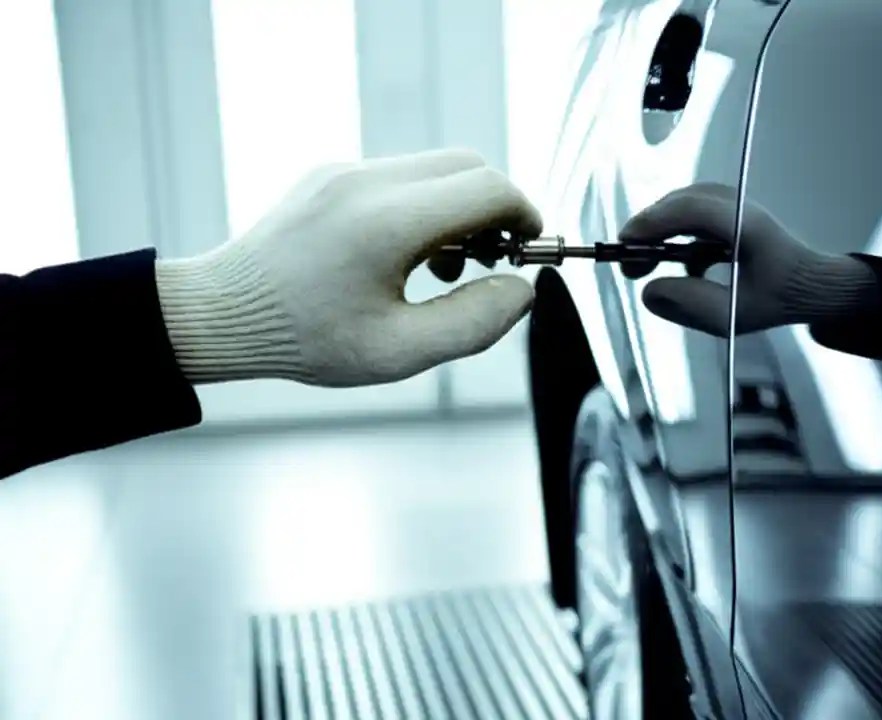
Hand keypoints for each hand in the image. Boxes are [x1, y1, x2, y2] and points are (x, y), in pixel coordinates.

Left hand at [156, 148, 540, 386]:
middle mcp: (367, 182)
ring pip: (436, 167)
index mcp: (387, 222)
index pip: (489, 189)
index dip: (524, 217)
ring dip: (460, 208)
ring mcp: (345, 171)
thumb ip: (474, 323)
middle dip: (495, 210)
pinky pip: (401, 175)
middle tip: (492, 262)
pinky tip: (407, 257)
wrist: (222, 312)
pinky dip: (425, 206)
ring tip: (446, 268)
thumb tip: (522, 290)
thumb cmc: (307, 338)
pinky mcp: (331, 174)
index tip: (527, 252)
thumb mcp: (400, 353)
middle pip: (468, 166)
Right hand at [619, 182, 875, 335]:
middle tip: (629, 267)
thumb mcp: (733, 314)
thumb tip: (650, 292)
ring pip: (682, 205)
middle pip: (681, 203)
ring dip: (658, 231)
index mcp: (746, 227)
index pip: (691, 210)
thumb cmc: (777, 298)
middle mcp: (739, 206)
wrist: (811, 283)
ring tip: (643, 266)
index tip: (627, 244)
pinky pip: (691, 213)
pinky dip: (674, 233)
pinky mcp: (728, 211)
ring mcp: (733, 204)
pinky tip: (677, 265)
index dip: (654, 222)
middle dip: (648, 230)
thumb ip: (691, 305)